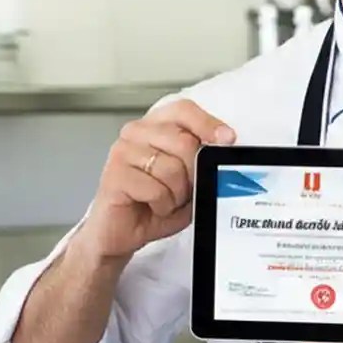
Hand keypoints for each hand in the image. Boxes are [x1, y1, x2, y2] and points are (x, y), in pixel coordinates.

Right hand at [75, 99, 234, 262]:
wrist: (120, 232)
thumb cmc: (152, 204)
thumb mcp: (187, 181)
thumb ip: (201, 162)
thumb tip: (222, 149)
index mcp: (154, 127)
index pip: (183, 110)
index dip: (207, 123)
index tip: (227, 138)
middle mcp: (136, 133)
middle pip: (184, 142)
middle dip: (193, 173)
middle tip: (184, 190)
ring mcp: (122, 152)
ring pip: (172, 168)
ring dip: (177, 194)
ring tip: (165, 200)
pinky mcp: (115, 175)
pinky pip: (156, 190)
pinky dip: (162, 205)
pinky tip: (152, 207)